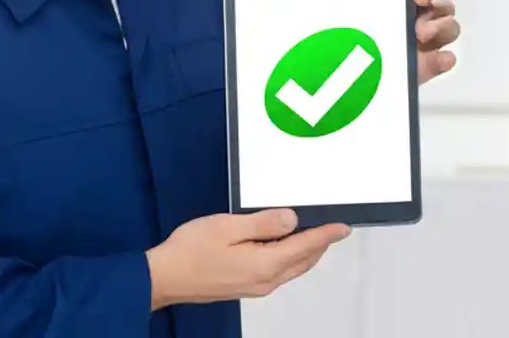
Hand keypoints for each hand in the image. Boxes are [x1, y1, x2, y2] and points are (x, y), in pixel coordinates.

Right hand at [145, 209, 350, 308]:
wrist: (165, 277)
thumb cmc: (191, 249)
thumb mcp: (227, 226)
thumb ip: (262, 223)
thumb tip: (292, 219)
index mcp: (266, 264)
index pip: (306, 246)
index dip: (326, 235)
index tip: (343, 227)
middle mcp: (266, 280)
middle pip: (303, 261)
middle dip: (319, 244)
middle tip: (330, 228)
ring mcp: (256, 287)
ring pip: (291, 268)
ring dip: (304, 252)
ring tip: (310, 234)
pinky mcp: (245, 288)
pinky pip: (278, 272)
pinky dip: (288, 258)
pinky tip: (280, 247)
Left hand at [346, 0, 460, 84]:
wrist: (332, 61)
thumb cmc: (348, 23)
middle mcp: (416, 19)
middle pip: (443, 10)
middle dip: (438, 13)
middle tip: (420, 22)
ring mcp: (421, 45)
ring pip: (447, 32)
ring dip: (441, 32)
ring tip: (421, 36)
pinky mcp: (420, 67)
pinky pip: (441, 62)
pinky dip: (443, 59)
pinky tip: (439, 58)